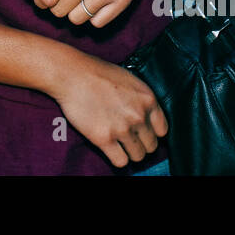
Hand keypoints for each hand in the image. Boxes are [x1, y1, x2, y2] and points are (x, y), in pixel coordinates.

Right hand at [48, 49, 168, 167]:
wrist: (71, 74)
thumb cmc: (97, 72)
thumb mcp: (129, 79)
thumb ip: (141, 99)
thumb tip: (146, 116)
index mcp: (148, 99)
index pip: (162, 130)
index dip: (152, 132)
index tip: (143, 132)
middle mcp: (139, 116)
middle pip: (151, 146)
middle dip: (141, 143)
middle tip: (129, 138)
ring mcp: (122, 129)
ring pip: (138, 156)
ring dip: (129, 152)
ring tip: (119, 144)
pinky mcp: (104, 139)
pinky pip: (121, 162)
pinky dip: (117, 158)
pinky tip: (110, 149)